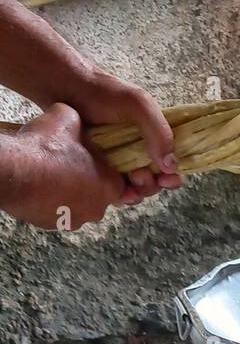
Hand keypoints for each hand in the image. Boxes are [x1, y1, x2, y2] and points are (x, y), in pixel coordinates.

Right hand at [0, 104, 131, 230]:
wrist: (14, 171)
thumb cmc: (47, 146)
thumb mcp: (71, 118)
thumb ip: (84, 126)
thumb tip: (80, 124)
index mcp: (110, 186)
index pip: (121, 182)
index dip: (107, 168)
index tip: (95, 159)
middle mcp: (97, 209)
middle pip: (99, 194)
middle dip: (89, 181)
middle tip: (72, 163)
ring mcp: (74, 220)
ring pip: (79, 204)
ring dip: (70, 192)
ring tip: (54, 173)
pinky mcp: (53, 225)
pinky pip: (59, 212)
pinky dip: (53, 201)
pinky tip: (42, 184)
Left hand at [73, 67, 182, 201]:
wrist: (64, 89)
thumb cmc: (103, 93)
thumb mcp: (138, 105)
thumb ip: (158, 131)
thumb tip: (171, 165)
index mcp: (151, 138)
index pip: (169, 165)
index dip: (171, 176)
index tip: (167, 179)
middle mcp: (136, 153)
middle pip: (153, 182)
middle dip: (151, 185)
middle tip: (138, 175)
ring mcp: (116, 164)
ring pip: (134, 190)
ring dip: (136, 193)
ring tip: (128, 183)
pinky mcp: (98, 171)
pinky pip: (113, 192)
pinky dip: (118, 196)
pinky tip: (114, 193)